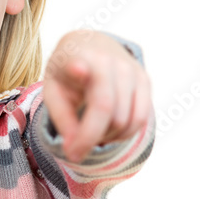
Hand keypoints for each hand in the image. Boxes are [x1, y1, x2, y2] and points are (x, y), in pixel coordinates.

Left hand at [42, 30, 152, 162]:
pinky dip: (125, 134)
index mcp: (78, 57)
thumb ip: (61, 120)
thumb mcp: (53, 92)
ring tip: (92, 132)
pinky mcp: (145, 80)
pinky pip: (141, 119)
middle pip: (107, 111)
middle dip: (90, 138)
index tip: (78, 69)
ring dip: (108, 137)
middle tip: (75, 145)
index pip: (84, 70)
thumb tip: (74, 152)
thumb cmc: (67, 74)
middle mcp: (110, 60)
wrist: (90, 46)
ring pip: (127, 120)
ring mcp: (131, 69)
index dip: (80, 71)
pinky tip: (109, 130)